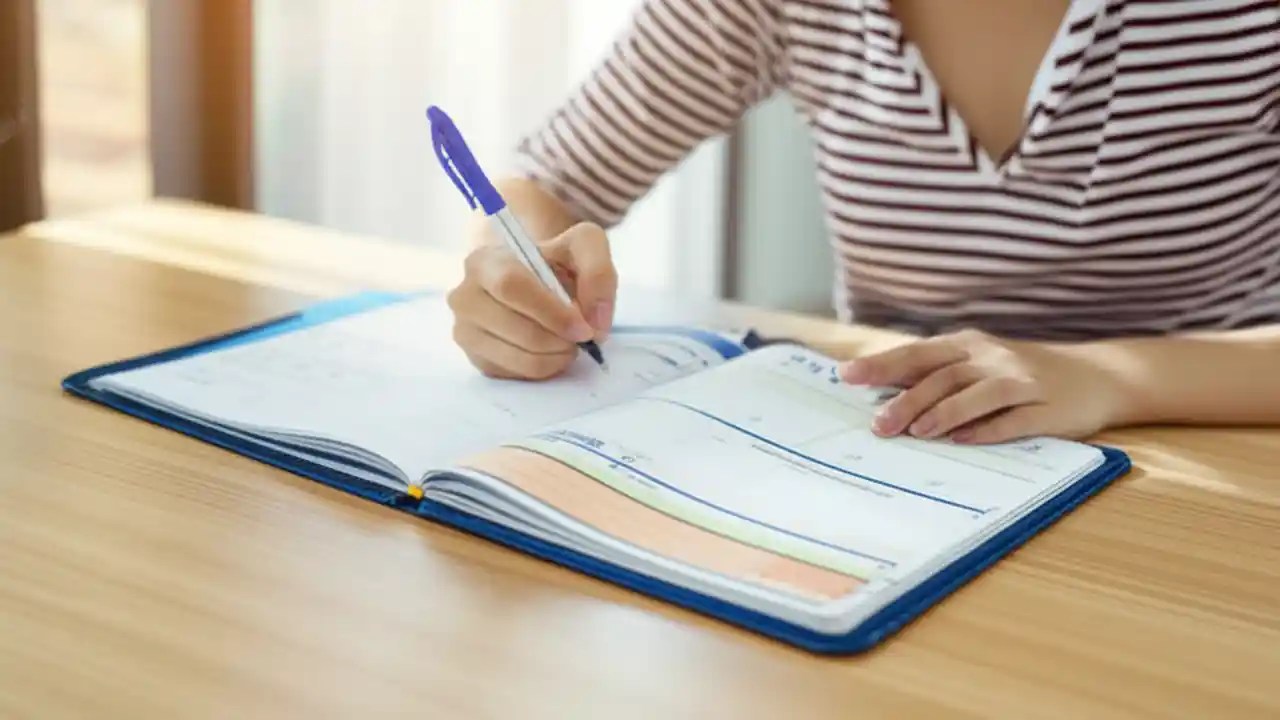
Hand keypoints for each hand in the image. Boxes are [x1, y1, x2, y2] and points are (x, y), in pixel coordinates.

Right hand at [447, 222, 616, 379]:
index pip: (512, 287)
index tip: (583, 328)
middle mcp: (464, 297)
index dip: (552, 312)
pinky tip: (552, 350)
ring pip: (518, 357)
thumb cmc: (554, 264)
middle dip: (559, 339)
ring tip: (569, 342)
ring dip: (556, 356)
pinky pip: (517, 374)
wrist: (535, 285)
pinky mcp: (476, 360)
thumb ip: (597, 272)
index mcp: (484, 262)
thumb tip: (596, 321)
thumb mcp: (582, 247)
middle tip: (582, 338)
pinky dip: (545, 368)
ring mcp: (465, 332)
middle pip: (518, 329)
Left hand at [839, 329, 1123, 443]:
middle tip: (878, 425)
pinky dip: (987, 430)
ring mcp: (1023, 382)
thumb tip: (881, 392)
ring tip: (916, 433)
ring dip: (944, 414)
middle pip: (943, 377)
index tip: (847, 375)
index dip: (883, 364)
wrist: (1098, 375)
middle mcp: (994, 358)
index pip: (919, 354)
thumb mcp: (978, 363)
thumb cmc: (1021, 373)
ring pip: (976, 395)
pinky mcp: (1048, 409)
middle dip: (906, 400)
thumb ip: (936, 375)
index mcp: (970, 345)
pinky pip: (1014, 420)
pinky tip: (964, 442)